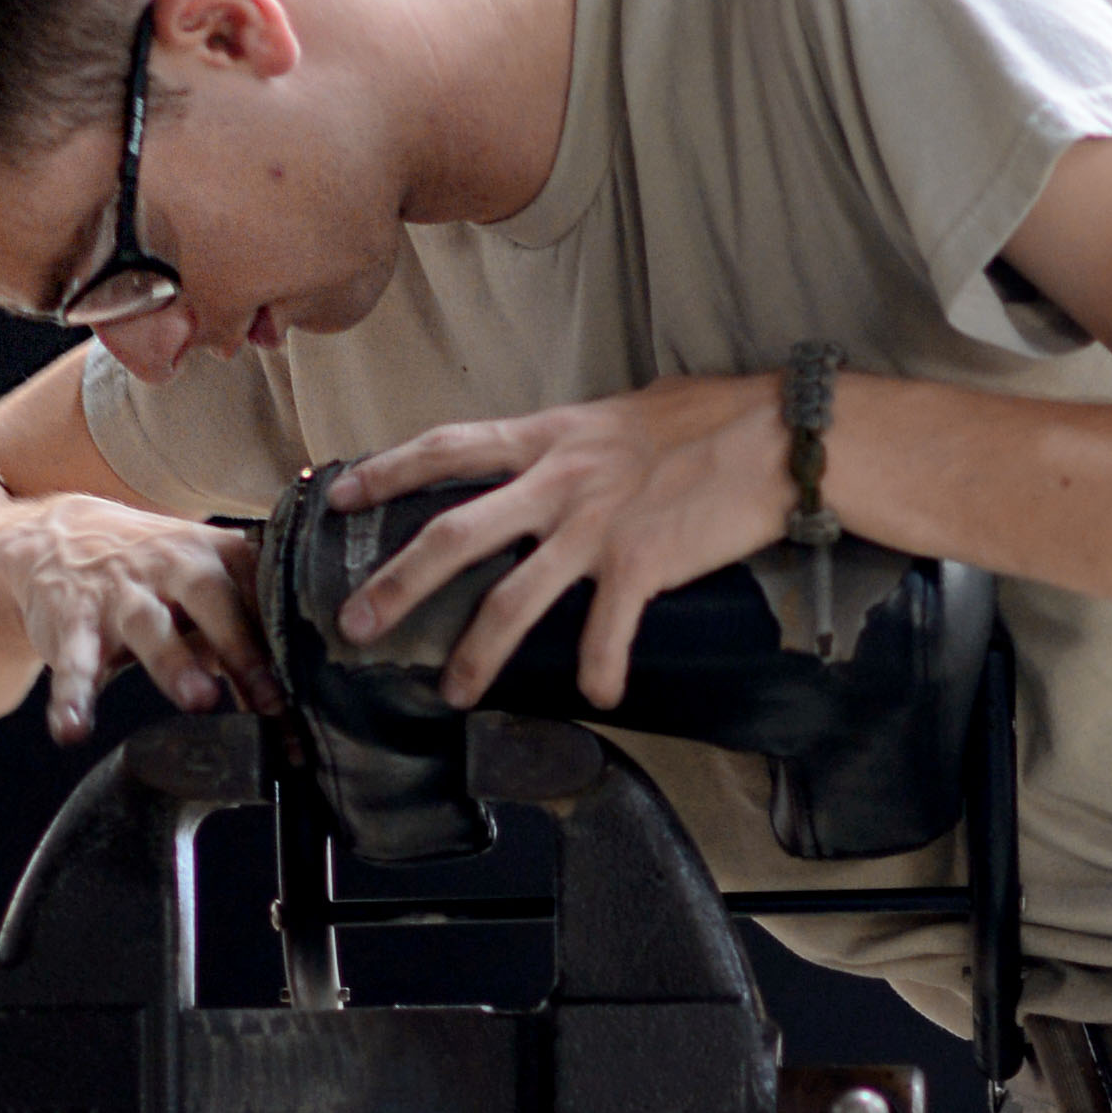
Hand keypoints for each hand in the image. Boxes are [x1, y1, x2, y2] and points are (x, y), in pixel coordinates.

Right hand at [13, 499, 277, 740]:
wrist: (59, 540)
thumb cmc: (155, 575)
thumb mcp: (208, 585)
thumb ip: (251, 631)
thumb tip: (303, 698)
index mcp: (218, 557)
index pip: (260, 598)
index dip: (287, 644)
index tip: (314, 696)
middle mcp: (172, 567)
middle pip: (212, 599)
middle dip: (243, 647)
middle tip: (268, 699)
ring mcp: (121, 593)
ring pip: (150, 625)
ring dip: (176, 664)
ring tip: (198, 701)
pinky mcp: (73, 620)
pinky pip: (75, 661)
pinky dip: (72, 697)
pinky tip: (72, 730)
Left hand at [325, 380, 784, 708]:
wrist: (774, 437)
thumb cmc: (705, 419)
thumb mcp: (615, 417)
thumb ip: (567, 444)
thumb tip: (540, 463)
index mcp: (546, 437)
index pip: (447, 447)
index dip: (387, 472)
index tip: (337, 496)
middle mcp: (558, 481)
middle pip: (453, 534)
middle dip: (396, 583)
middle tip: (354, 622)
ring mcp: (595, 526)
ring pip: (512, 600)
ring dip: (475, 654)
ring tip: (451, 691)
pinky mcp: (640, 564)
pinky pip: (604, 633)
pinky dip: (598, 671)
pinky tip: (598, 695)